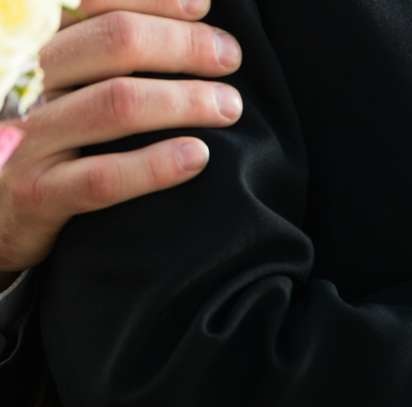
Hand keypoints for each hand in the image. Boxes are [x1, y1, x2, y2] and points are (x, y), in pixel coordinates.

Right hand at [0, 0, 243, 279]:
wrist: (2, 220)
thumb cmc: (64, 150)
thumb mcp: (80, 94)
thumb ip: (116, 60)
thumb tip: (194, 20)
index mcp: (47, 54)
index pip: (96, 7)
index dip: (154, 1)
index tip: (204, 7)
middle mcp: (36, 86)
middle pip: (115, 44)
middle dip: (182, 45)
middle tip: (229, 58)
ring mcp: (34, 140)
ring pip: (114, 103)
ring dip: (183, 100)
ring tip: (229, 106)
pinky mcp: (39, 194)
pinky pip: (103, 177)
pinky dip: (156, 165)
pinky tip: (199, 156)